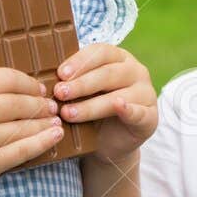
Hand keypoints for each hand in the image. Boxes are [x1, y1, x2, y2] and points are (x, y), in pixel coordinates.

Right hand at [0, 67, 64, 196]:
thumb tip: (21, 86)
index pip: (5, 78)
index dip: (27, 82)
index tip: (38, 87)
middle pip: (18, 103)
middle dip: (39, 102)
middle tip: (51, 104)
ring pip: (23, 127)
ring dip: (45, 122)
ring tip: (56, 118)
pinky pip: (21, 151)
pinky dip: (43, 142)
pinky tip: (55, 135)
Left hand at [56, 43, 157, 165]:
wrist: (108, 144)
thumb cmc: (91, 110)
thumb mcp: (81, 92)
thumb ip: (72, 80)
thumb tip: (46, 75)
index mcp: (119, 58)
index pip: (100, 52)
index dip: (80, 61)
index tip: (60, 74)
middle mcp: (136, 71)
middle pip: (108, 73)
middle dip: (81, 84)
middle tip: (59, 93)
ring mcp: (146, 93)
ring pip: (118, 95)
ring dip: (91, 105)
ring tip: (68, 114)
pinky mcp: (150, 117)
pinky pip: (139, 112)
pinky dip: (129, 109)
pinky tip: (118, 107)